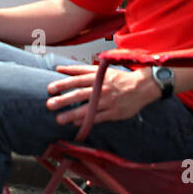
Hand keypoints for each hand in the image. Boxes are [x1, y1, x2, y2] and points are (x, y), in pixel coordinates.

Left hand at [45, 65, 159, 126]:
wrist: (142, 86)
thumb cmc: (119, 78)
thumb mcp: (101, 70)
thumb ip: (80, 70)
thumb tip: (59, 68)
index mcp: (98, 76)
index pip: (77, 79)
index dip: (63, 84)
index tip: (50, 88)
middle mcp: (102, 88)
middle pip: (80, 94)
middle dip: (64, 100)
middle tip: (50, 104)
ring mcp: (108, 101)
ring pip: (88, 108)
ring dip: (72, 114)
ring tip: (59, 119)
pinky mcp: (114, 113)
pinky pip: (98, 118)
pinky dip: (86, 121)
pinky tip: (75, 124)